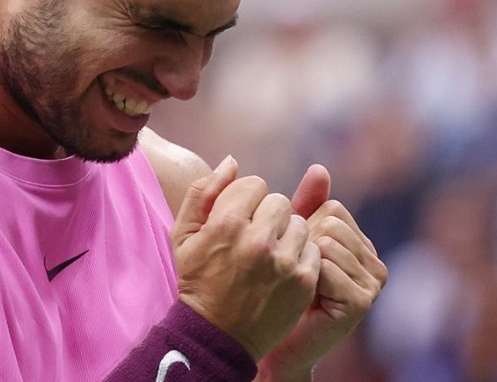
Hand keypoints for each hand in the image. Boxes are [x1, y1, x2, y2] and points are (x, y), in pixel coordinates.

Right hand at [171, 156, 321, 360]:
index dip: (246, 199)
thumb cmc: (197, 279)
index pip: (254, 184)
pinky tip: (282, 269)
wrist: (217, 335)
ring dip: (286, 233)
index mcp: (227, 224)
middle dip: (267, 214)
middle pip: (280, 201)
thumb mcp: (183, 235)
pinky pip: (313, 249)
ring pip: (299, 223)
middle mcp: (258, 241)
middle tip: (255, 236)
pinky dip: (301, 255)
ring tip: (269, 253)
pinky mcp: (304, 282)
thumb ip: (202, 193)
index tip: (239, 218)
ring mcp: (284, 263)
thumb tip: (231, 161)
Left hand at [258, 165, 387, 380]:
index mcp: (361, 243)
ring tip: (300, 286)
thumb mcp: (291, 240)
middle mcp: (374, 261)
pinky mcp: (362, 301)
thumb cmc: (278, 289)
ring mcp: (373, 282)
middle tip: (296, 274)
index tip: (295, 255)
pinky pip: (325, 265)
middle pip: (331, 221)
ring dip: (302, 260)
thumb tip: (319, 167)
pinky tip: (305, 297)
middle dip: (302, 242)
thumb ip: (307, 205)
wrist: (274, 340)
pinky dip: (306, 277)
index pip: (331, 207)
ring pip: (327, 240)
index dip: (302, 225)